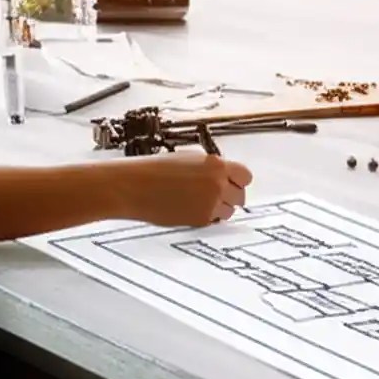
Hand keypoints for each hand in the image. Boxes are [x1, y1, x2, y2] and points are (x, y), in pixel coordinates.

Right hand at [119, 151, 252, 227]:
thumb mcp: (188, 158)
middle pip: (240, 196)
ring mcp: (210, 203)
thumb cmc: (154, 170)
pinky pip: (213, 220)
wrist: (133, 187)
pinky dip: (206, 217)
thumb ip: (210, 167)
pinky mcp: (200, 220)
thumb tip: (223, 175)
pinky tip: (189, 208)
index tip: (233, 183)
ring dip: (219, 208)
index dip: (239, 180)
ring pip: (229, 211)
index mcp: (215, 165)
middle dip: (231, 196)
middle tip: (217, 196)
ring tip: (200, 202)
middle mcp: (217, 184)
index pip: (245, 176)